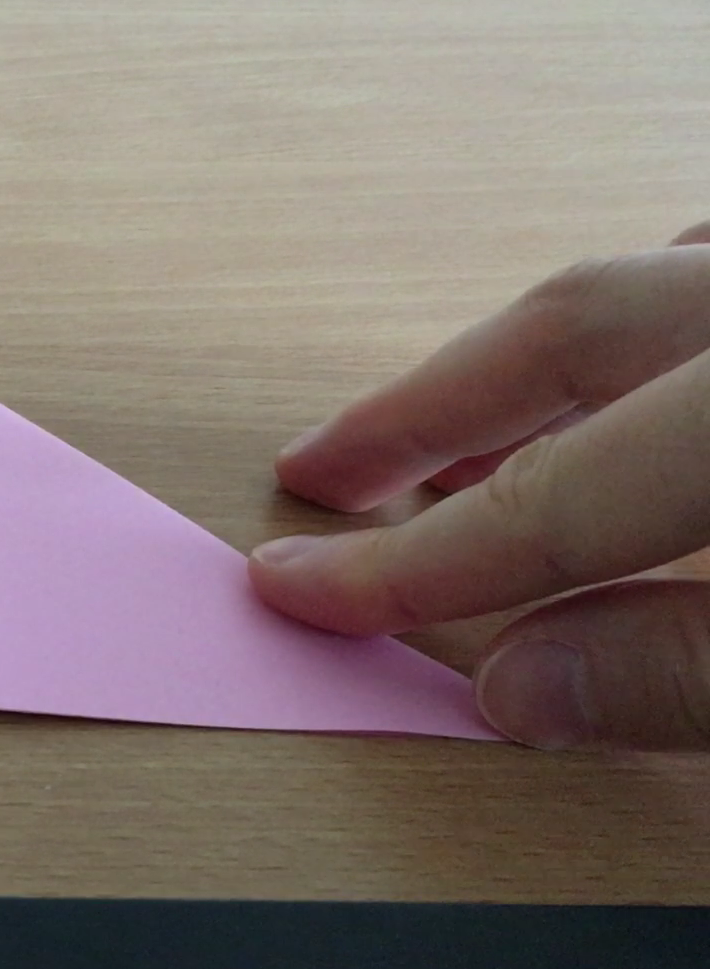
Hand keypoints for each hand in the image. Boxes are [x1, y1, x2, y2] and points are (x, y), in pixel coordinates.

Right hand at [250, 220, 709, 750]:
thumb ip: (681, 674)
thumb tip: (520, 689)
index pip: (550, 500)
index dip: (410, 564)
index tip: (299, 590)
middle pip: (568, 335)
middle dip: (422, 409)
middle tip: (320, 469)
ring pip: (646, 280)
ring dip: (530, 364)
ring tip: (459, 440)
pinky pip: (707, 279)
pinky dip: (640, 332)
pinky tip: (624, 390)